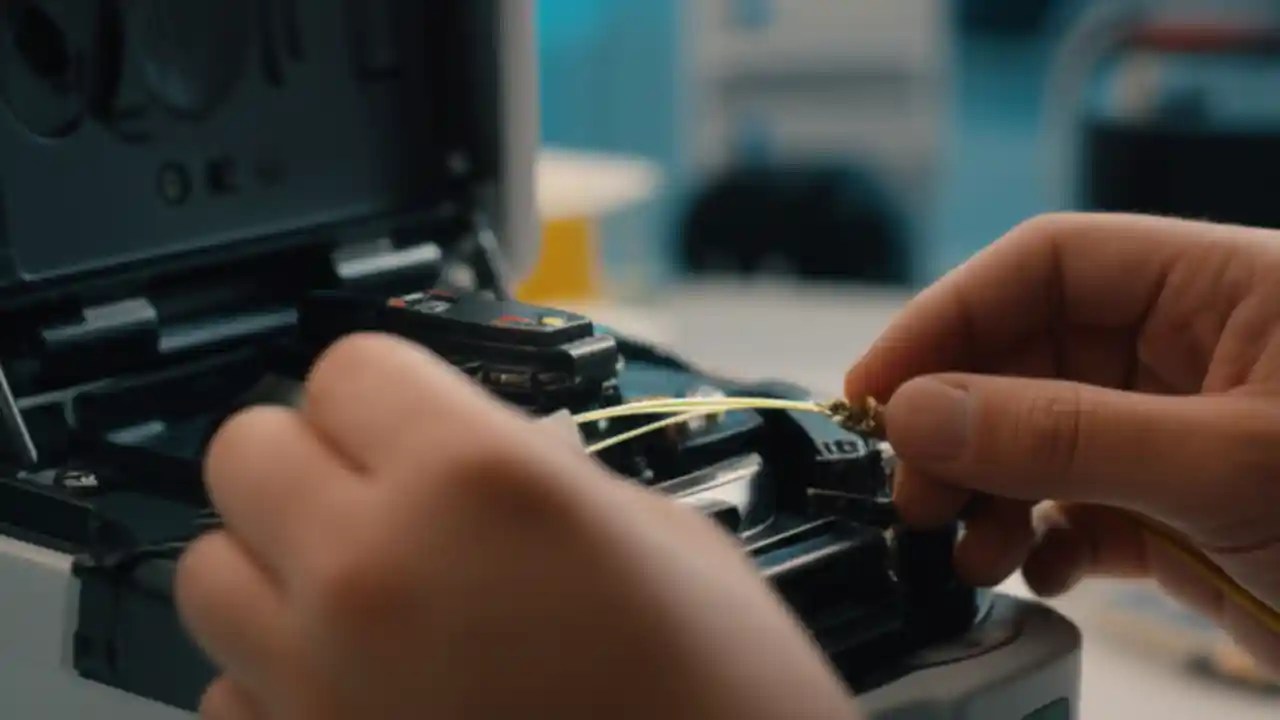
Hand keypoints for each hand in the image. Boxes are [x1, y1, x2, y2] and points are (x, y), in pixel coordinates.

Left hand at [176, 333, 856, 718]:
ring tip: (362, 588)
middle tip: (378, 492)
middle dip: (309, 460)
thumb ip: (547, 475)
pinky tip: (363, 681)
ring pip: (208, 571)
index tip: (409, 417)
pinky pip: (229, 689)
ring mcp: (321, 683)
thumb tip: (488, 449)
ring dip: (276, 564)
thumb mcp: (669, 540)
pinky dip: (278, 674)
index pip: (346, 367)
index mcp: (478, 483)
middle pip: (245, 451)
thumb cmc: (726, 706)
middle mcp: (374, 573)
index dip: (387, 391)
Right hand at [846, 213, 1279, 671]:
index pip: (1047, 266)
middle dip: (956, 422)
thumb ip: (1063, 434)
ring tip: (960, 548)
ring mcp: (1176, 437)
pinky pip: (1069, 509)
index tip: (879, 386)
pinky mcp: (1174, 514)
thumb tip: (918, 412)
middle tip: (908, 488)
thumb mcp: (1227, 463)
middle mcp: (1189, 354)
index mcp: (1219, 290)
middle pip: (1025, 356)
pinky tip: (1032, 571)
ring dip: (982, 492)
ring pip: (1035, 439)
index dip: (950, 315)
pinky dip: (1032, 542)